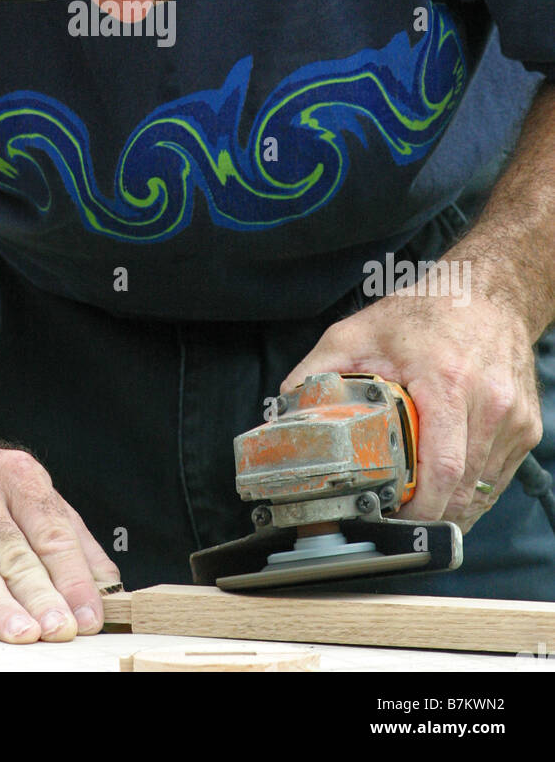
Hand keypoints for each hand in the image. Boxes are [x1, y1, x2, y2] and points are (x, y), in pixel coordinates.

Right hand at [0, 441, 120, 641]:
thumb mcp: (31, 493)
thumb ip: (72, 539)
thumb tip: (106, 587)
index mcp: (18, 475)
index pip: (52, 530)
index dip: (72, 576)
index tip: (88, 615)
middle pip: (15, 552)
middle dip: (41, 595)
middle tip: (60, 629)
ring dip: (1, 606)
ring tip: (24, 635)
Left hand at [280, 249, 542, 531]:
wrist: (489, 292)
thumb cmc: (426, 312)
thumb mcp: (358, 331)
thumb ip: (317, 370)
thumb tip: (284, 410)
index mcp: (448, 382)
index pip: (442, 467)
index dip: (420, 507)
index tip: (392, 518)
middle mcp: (489, 403)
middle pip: (463, 488)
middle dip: (430, 514)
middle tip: (397, 518)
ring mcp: (513, 419)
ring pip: (482, 489)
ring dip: (451, 505)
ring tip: (419, 502)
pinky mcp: (526, 427)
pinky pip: (497, 476)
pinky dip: (471, 487)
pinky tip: (447, 480)